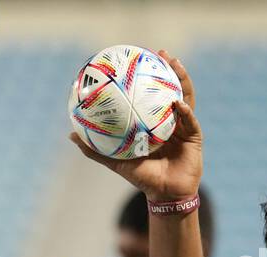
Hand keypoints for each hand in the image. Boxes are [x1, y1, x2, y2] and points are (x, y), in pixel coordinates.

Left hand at [70, 49, 201, 201]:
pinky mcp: (195, 136)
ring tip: (175, 65)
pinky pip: (189, 120)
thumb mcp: (116, 161)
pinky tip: (176, 102)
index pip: (153, 95)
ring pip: (186, 97)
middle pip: (172, 89)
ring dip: (182, 80)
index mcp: (155, 123)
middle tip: (162, 53)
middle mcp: (171, 120)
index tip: (141, 60)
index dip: (150, 77)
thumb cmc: (142, 178)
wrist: (164, 195)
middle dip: (170, 69)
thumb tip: (71, 135)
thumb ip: (95, 150)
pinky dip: (184, 110)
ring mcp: (184, 126)